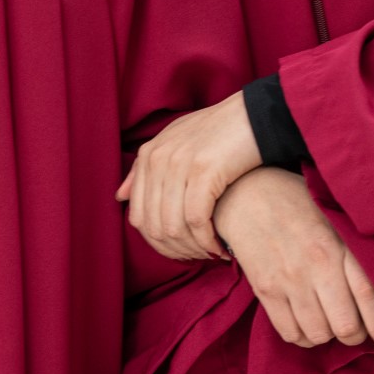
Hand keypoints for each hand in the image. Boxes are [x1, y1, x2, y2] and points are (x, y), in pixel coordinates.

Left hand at [117, 91, 260, 259]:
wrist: (253, 115)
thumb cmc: (217, 133)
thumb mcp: (176, 142)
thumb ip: (145, 169)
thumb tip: (120, 196)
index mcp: (148, 154)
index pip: (138, 216)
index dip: (158, 242)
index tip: (180, 250)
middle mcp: (158, 159)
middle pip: (154, 226)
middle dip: (176, 251)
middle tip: (197, 257)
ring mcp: (179, 164)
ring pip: (174, 227)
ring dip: (193, 249)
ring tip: (209, 253)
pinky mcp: (203, 171)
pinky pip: (196, 221)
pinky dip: (207, 241)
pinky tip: (220, 247)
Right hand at [213, 167, 373, 349]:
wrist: (244, 192)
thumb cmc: (295, 200)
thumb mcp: (331, 213)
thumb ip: (355, 245)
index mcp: (337, 243)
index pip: (368, 294)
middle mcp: (315, 265)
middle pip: (346, 325)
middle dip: (355, 336)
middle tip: (354, 329)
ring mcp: (288, 279)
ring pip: (319, 334)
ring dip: (328, 335)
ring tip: (327, 321)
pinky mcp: (265, 290)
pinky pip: (290, 333)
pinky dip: (303, 336)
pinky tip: (305, 322)